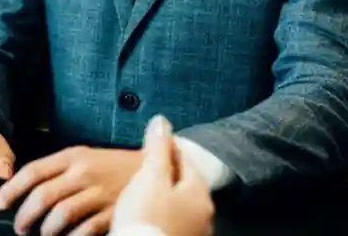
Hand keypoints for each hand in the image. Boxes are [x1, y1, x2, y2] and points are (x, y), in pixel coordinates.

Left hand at [0, 146, 142, 235]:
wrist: (157, 167)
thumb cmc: (113, 165)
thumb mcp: (85, 157)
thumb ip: (58, 169)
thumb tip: (24, 187)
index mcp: (73, 156)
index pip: (33, 171)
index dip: (12, 189)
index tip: (0, 202)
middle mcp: (84, 173)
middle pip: (43, 196)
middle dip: (25, 215)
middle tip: (19, 226)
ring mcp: (99, 193)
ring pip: (61, 215)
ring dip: (45, 230)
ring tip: (42, 235)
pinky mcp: (114, 211)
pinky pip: (84, 230)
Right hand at [113, 116, 213, 235]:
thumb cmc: (145, 217)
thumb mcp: (150, 177)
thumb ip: (158, 149)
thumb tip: (161, 122)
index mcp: (199, 193)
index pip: (186, 160)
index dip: (168, 148)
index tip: (155, 142)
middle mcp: (203, 214)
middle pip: (184, 184)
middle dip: (167, 173)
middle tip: (148, 166)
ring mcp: (193, 232)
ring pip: (179, 204)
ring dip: (165, 195)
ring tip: (145, 191)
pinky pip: (172, 221)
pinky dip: (162, 213)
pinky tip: (148, 215)